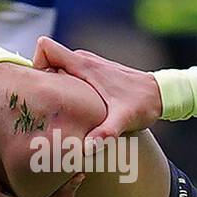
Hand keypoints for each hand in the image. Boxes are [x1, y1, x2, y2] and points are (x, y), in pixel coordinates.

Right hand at [32, 36, 161, 143]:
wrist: (161, 94)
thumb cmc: (142, 103)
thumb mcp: (123, 120)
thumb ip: (105, 133)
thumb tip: (86, 149)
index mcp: (85, 66)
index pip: (46, 48)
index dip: (36, 63)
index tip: (40, 88)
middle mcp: (84, 60)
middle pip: (47, 60)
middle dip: (41, 79)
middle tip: (44, 106)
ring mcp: (89, 65)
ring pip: (57, 67)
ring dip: (53, 84)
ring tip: (57, 109)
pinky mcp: (93, 72)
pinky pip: (68, 73)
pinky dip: (64, 86)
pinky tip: (73, 108)